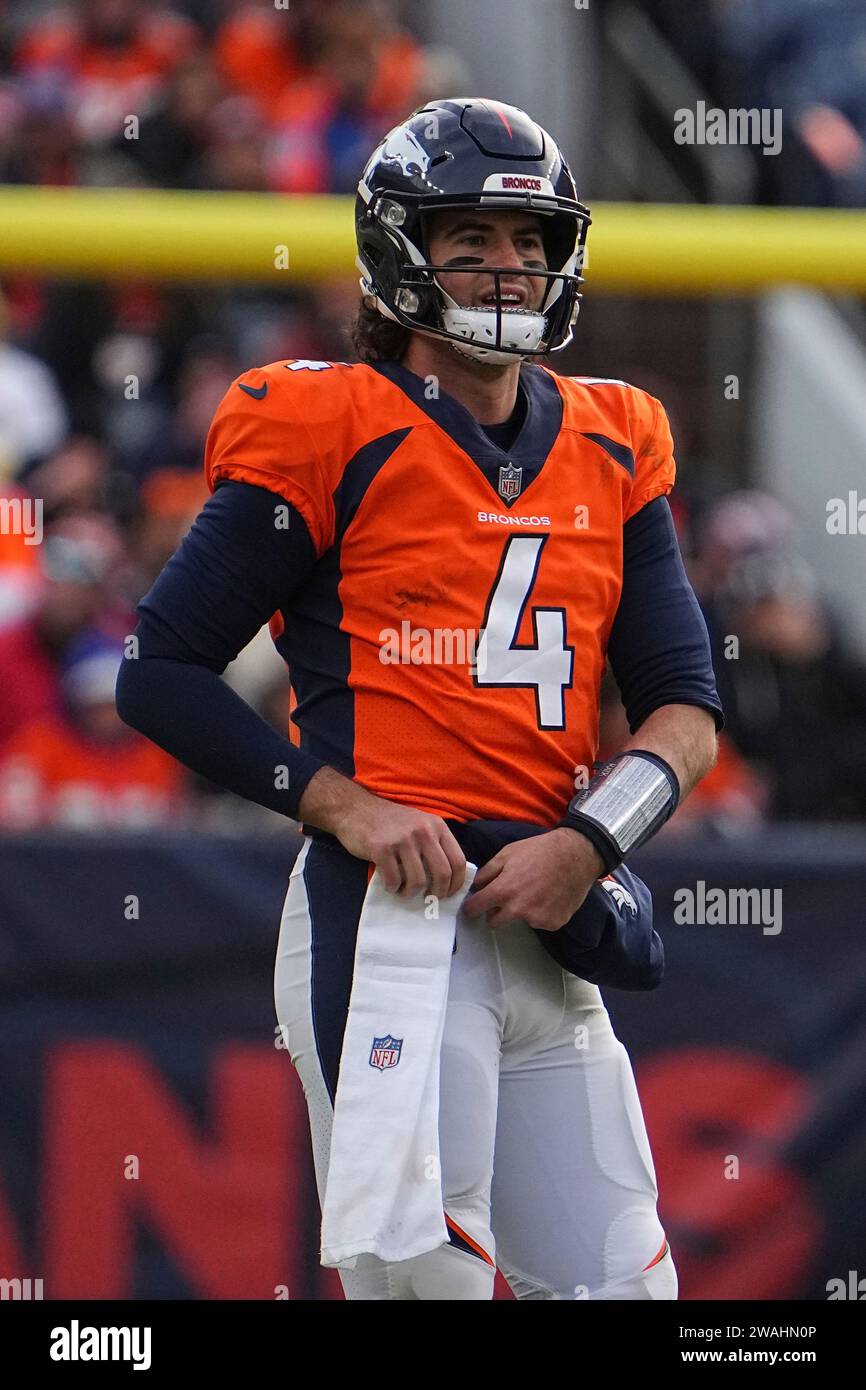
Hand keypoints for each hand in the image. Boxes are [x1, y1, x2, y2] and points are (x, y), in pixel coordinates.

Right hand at [332, 789, 466, 898]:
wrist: (356, 809)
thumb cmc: (390, 821)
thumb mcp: (420, 824)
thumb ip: (435, 844)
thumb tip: (448, 878)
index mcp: (437, 826)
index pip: (458, 860)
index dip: (456, 883)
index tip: (449, 894)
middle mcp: (423, 831)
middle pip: (442, 874)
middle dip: (438, 892)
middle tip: (429, 897)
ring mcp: (402, 840)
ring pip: (418, 881)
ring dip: (411, 892)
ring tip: (404, 890)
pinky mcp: (382, 849)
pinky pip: (394, 880)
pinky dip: (393, 888)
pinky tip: (390, 884)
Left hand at [461, 828, 605, 931]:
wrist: (576, 855)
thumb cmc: (541, 851)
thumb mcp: (508, 853)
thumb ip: (487, 872)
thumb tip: (476, 886)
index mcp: (503, 890)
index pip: (474, 909)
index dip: (472, 907)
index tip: (473, 906)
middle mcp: (518, 909)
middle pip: (494, 922)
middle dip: (495, 912)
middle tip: (507, 897)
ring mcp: (536, 919)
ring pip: (519, 921)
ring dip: (521, 911)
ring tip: (535, 891)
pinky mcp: (552, 923)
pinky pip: (539, 922)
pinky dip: (541, 913)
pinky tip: (549, 896)